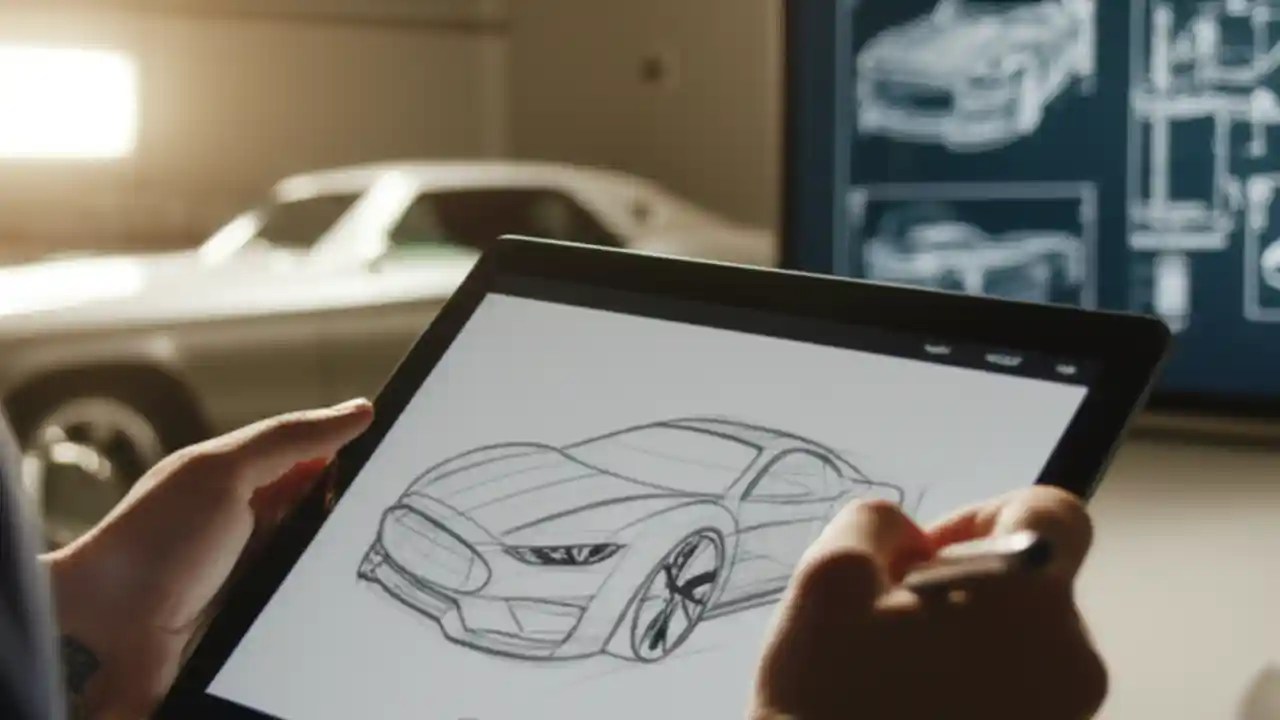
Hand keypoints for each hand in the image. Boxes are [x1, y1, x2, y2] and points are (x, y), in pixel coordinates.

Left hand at [41, 399, 373, 718]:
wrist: (104, 634)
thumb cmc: (150, 544)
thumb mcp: (224, 472)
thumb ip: (289, 438)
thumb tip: (358, 411)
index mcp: (241, 476)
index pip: (317, 455)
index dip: (355, 451)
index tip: (401, 452)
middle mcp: (250, 521)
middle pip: (326, 509)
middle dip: (356, 511)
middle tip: (391, 512)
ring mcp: (255, 572)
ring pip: (323, 558)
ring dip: (344, 559)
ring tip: (378, 558)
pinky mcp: (259, 615)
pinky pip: (310, 602)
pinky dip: (328, 599)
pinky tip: (347, 597)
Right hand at [749, 486, 1107, 719]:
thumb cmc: (830, 697)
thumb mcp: (829, 575)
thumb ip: (878, 522)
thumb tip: (912, 537)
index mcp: (1030, 603)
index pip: (1050, 513)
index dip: (981, 513)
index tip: (924, 555)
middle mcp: (1072, 660)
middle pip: (1025, 580)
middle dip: (956, 584)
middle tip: (886, 623)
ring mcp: (1066, 714)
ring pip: (1016, 636)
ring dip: (957, 636)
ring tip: (891, 673)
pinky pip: (1015, 687)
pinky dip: (966, 681)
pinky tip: (909, 705)